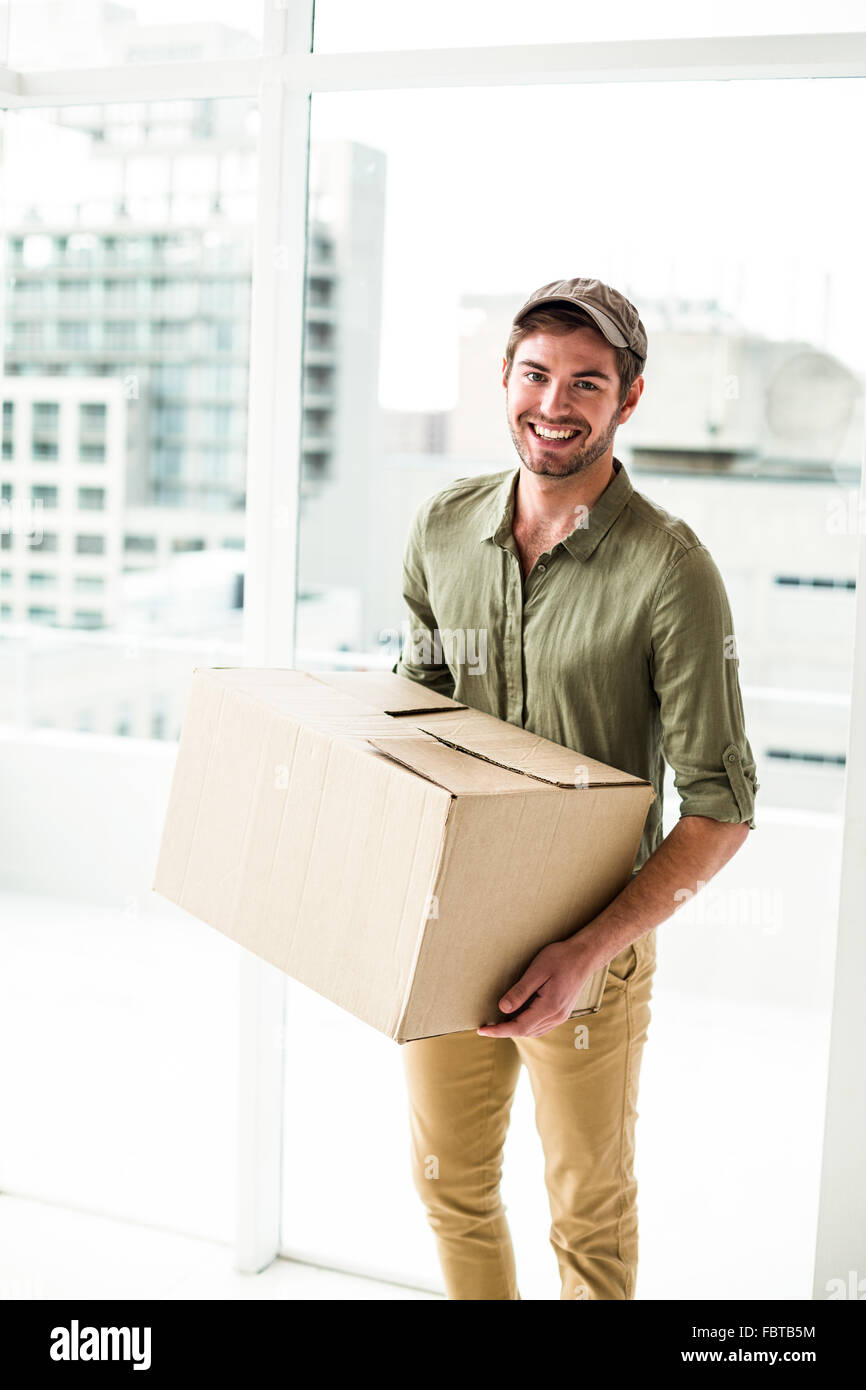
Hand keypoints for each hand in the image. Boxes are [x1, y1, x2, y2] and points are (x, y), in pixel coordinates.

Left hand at [477, 938, 593, 1038]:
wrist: (585, 956)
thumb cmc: (561, 958)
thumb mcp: (537, 971)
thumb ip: (520, 992)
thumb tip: (503, 1009)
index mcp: (549, 1007)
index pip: (519, 1026)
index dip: (499, 1030)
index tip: (482, 1030)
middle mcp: (556, 1016)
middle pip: (525, 1031)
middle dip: (504, 1030)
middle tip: (486, 1026)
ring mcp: (561, 1016)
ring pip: (533, 1031)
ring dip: (515, 1028)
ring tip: (498, 1022)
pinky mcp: (562, 1012)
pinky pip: (541, 1026)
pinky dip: (526, 1024)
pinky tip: (517, 1016)